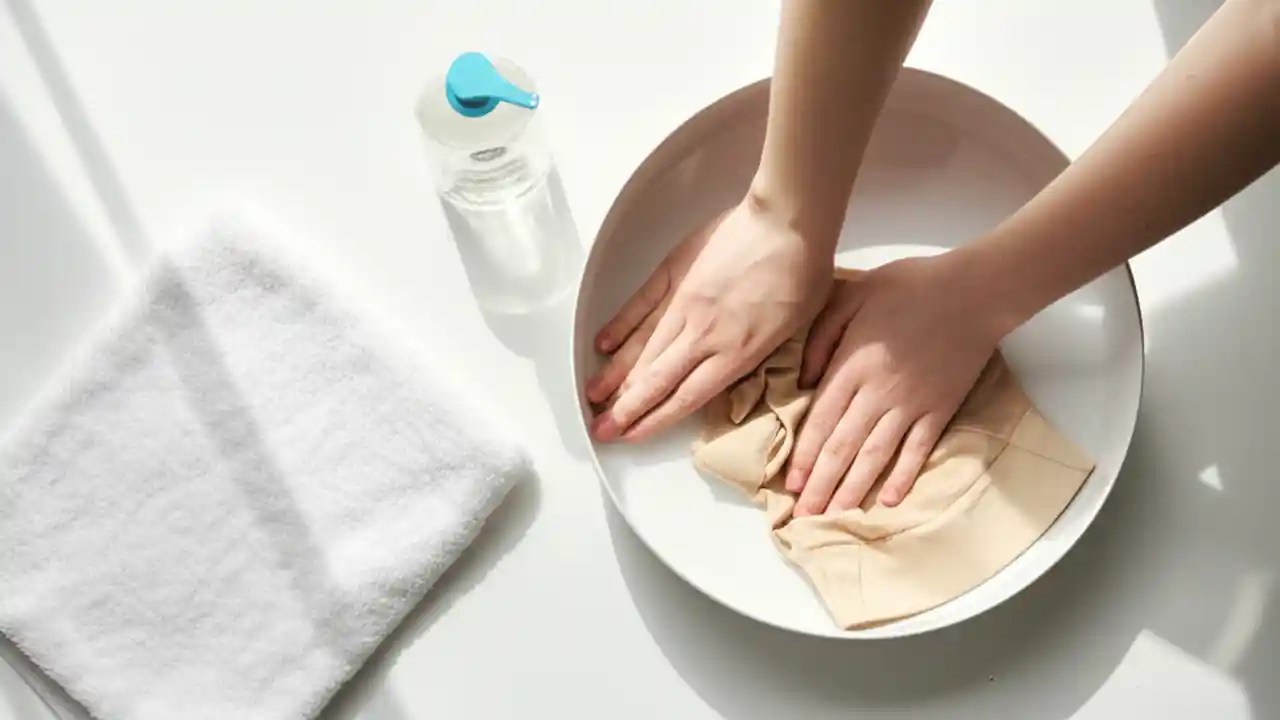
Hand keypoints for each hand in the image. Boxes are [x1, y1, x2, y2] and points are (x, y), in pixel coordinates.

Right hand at [587, 197, 834, 441]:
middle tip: (602, 428)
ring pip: (643, 348)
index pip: (685, 397)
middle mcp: (703, 335)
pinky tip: (604, 345)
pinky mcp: (675, 273)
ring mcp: (684, 304)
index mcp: (735, 354)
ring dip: (617, 375)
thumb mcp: (794, 332)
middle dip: (625, 409)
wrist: (789, 222)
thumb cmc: (803, 272)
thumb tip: (741, 374)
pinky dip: (621, 326)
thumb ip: (760, 356)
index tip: (632, 434)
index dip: (654, 420)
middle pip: (656, 380)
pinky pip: (641, 305)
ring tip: (594, 396)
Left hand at [786, 254, 1005, 513]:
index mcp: (853, 364)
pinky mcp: (940, 409)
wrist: (974, 291)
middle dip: (821, 485)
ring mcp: (912, 404)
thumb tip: (804, 379)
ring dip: (853, 489)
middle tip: (804, 516)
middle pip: (843, 447)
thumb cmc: (909, 286)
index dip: (804, 457)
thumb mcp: (851, 295)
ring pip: (876, 456)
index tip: (791, 485)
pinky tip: (888, 500)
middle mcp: (879, 392)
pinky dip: (902, 476)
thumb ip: (821, 335)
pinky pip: (917, 450)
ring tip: (836, 516)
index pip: (821, 421)